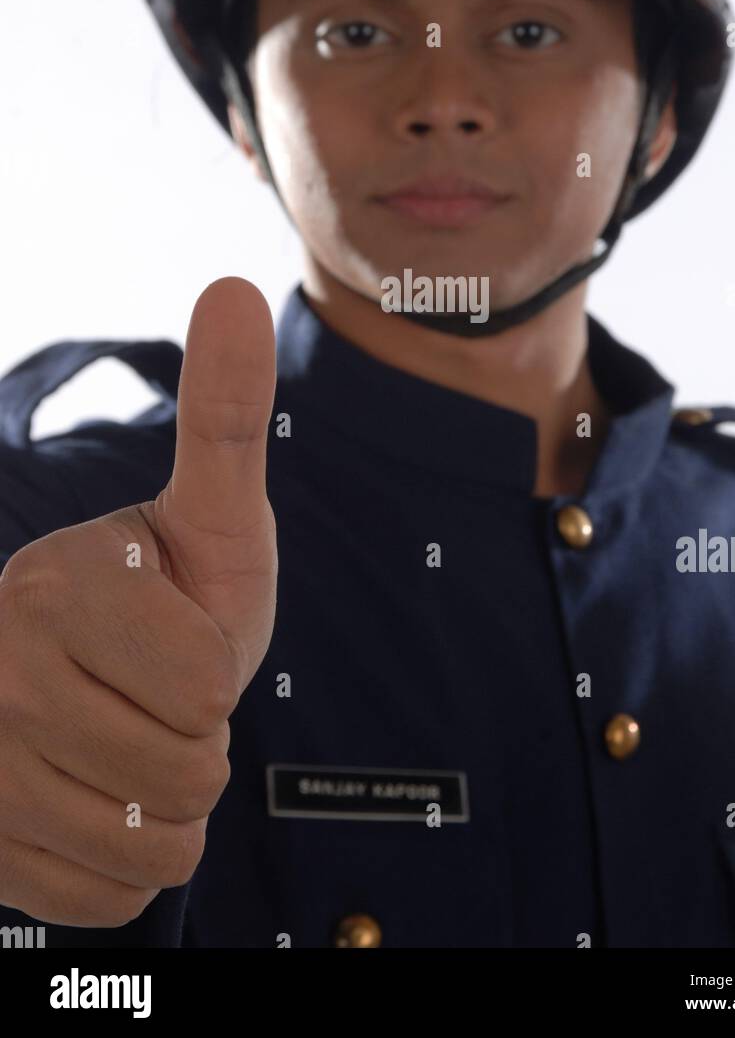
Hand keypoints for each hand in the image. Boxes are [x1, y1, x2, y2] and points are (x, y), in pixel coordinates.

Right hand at [0, 277, 277, 925]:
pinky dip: (129, 864)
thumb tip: (235, 286)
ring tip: (135, 749)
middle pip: (181, 773)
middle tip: (157, 700)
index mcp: (51, 589)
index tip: (173, 638)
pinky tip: (100, 803)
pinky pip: (107, 896)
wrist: (105, 692)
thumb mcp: (214, 517)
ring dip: (170, 810)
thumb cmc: (174, 598)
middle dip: (199, 744)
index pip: (200, 684)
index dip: (215, 674)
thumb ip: (226, 417)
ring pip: (148, 846)